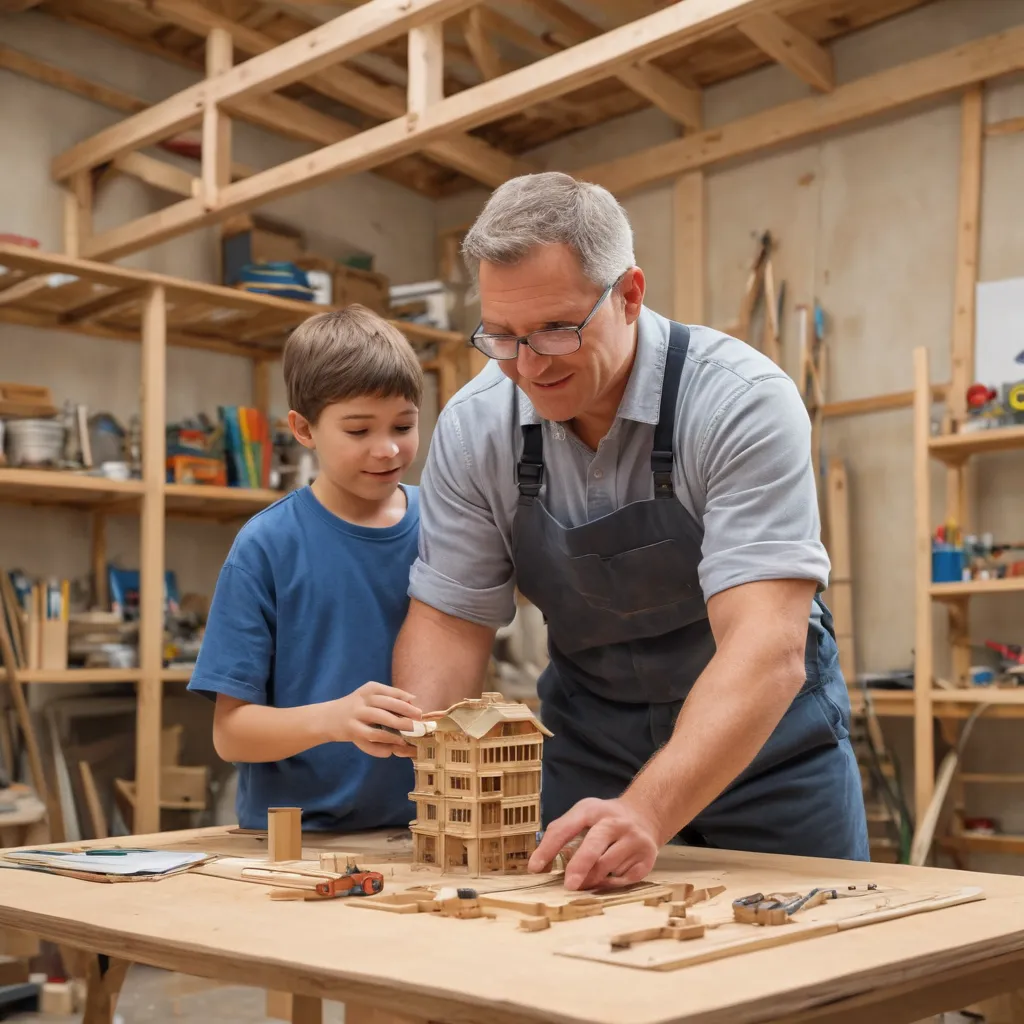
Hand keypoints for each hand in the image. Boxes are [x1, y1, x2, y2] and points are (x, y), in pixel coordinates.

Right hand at [326, 682, 421, 757]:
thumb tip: (413, 700)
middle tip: (418, 719)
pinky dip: (383, 743)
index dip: (406, 701)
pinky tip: (392, 749)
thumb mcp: (369, 696)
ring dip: (397, 727)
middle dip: (405, 712)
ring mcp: (356, 715)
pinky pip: (371, 737)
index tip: (419, 709)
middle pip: (387, 704)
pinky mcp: (352, 731)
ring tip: (409, 733)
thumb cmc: (356, 707)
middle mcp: (363, 700)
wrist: (327, 718)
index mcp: (369, 689)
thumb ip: (389, 697)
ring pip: (380, 720)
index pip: (391, 692)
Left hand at [529, 797, 660, 890]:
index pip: (565, 828)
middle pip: (594, 845)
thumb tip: (541, 863)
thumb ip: (563, 831)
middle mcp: (615, 823)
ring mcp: (633, 840)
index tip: (535, 867)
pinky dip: (611, 883)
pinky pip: (624, 879)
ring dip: (592, 880)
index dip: (548, 848)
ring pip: (608, 867)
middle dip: (579, 866)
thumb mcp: (584, 814)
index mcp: (592, 810)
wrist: (645, 815)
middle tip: (568, 885)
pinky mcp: (646, 858)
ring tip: (583, 883)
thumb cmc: (605, 819)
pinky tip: (608, 878)